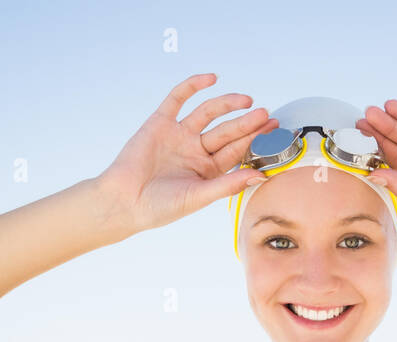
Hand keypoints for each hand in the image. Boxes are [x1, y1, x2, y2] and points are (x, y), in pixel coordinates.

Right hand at [99, 73, 277, 234]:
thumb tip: (260, 176)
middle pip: (226, 131)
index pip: (236, 151)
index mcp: (208, 170)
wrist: (123, 201)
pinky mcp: (160, 122)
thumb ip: (228, 185)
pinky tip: (211, 79)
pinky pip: (178, 99)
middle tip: (265, 115)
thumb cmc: (160, 207)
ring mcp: (179, 134)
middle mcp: (196, 150)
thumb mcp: (199, 197)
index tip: (274, 132)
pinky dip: (193, 86)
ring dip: (226, 104)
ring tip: (245, 100)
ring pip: (207, 113)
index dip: (255, 141)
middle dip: (246, 123)